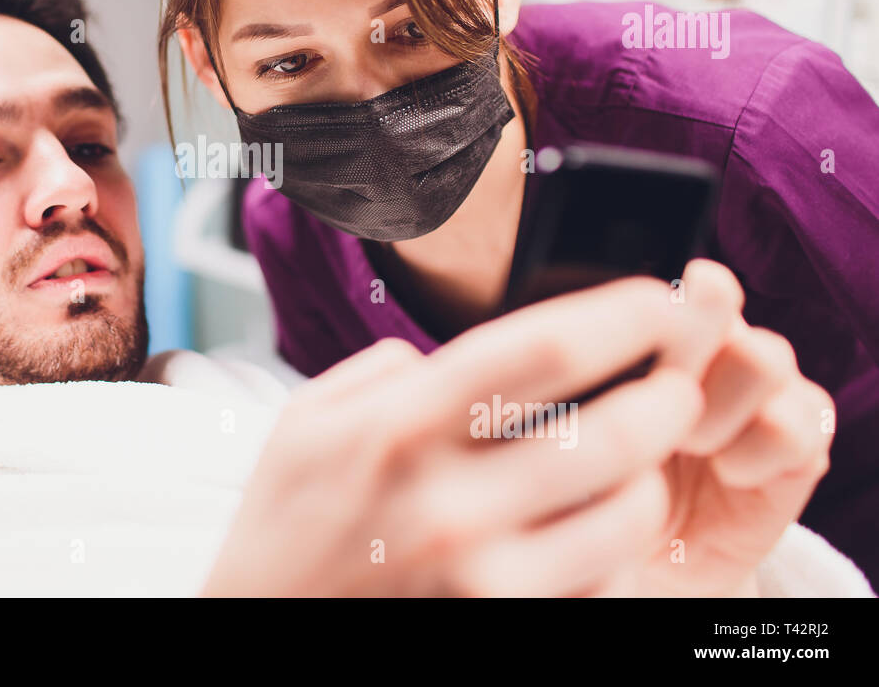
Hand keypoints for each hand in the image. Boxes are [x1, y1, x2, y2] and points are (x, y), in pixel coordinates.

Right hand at [200, 271, 738, 595]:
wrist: (257, 636)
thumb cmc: (284, 529)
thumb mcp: (304, 423)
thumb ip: (381, 371)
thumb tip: (447, 353)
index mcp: (396, 429)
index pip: (541, 350)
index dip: (620, 315)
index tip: (659, 300)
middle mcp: (446, 505)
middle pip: (612, 435)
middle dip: (669, 397)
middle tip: (679, 381)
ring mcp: (481, 581)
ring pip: (628, 517)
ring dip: (655, 476)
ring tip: (645, 458)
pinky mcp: (506, 631)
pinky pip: (603, 584)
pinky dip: (619, 549)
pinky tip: (599, 527)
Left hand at [617, 260, 834, 596]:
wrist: (621, 570)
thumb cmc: (584, 493)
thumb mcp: (570, 431)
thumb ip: (588, 373)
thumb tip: (609, 319)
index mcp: (648, 341)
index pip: (682, 285)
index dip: (680, 295)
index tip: (661, 316)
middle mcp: (707, 359)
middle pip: (722, 304)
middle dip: (690, 346)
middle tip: (660, 397)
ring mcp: (753, 404)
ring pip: (765, 355)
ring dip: (722, 403)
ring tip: (689, 447)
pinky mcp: (794, 456)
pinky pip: (801, 421)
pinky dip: (764, 448)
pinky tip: (727, 475)